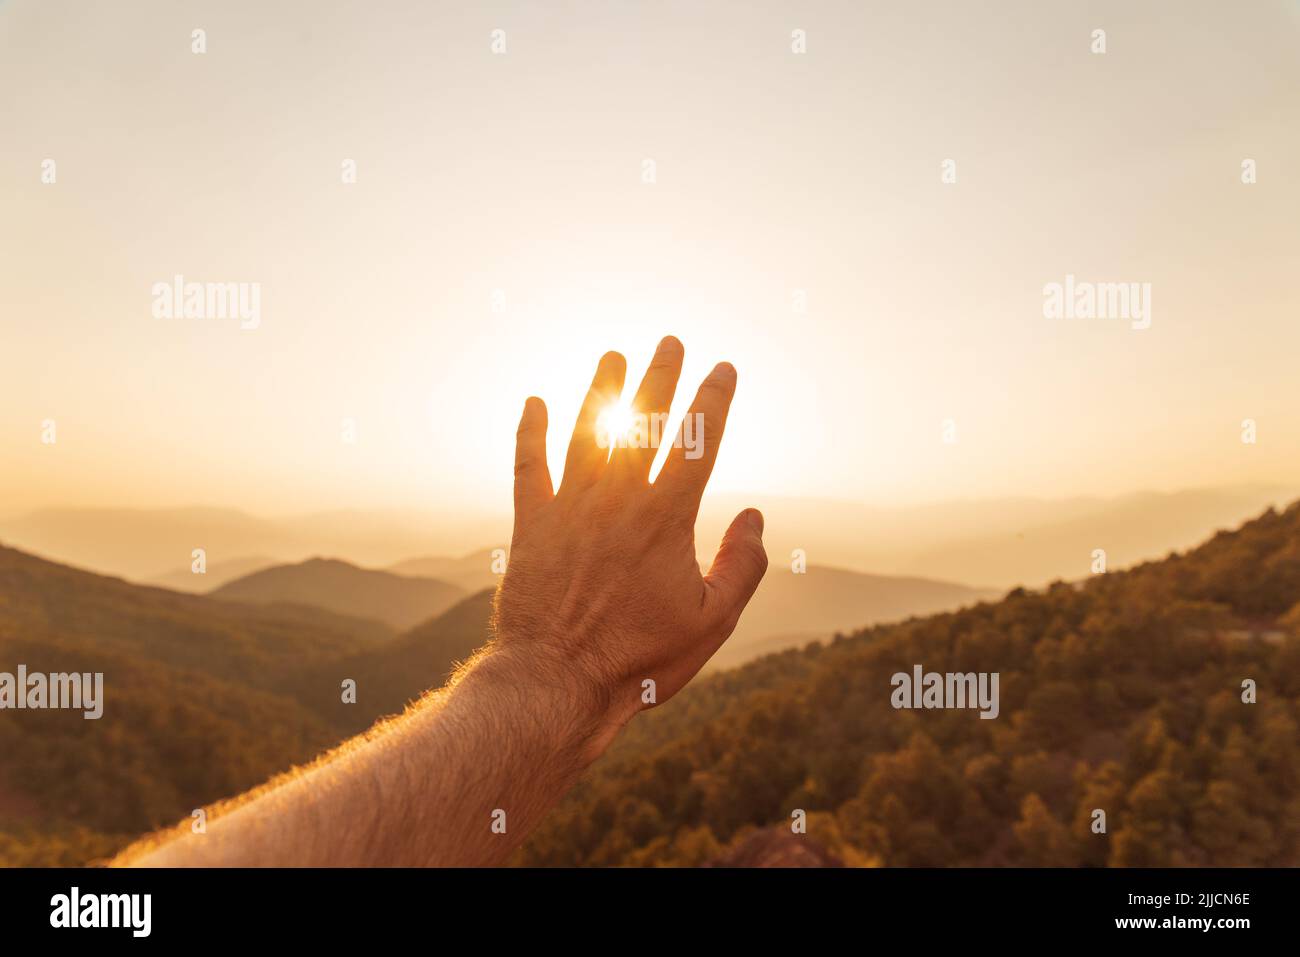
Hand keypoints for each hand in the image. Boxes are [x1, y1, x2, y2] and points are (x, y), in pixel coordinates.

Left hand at [494, 336, 767, 754]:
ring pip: (587, 432)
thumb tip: (755, 516)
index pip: (698, 443)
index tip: (724, 368)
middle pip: (643, 423)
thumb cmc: (641, 659)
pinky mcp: (530, 526)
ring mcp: (569, 509)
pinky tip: (533, 402)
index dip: (714, 400)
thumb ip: (741, 566)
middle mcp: (617, 500)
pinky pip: (528, 466)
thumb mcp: (712, 622)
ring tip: (612, 357)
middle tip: (670, 342)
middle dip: (661, 377)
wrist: (558, 681)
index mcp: (666, 518)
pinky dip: (529, 432)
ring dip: (602, 391)